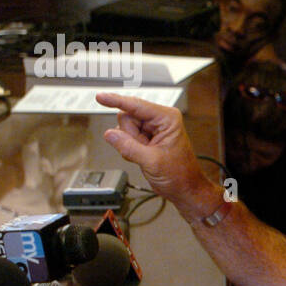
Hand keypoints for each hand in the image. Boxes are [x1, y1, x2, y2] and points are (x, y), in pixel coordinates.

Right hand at [96, 92, 217, 214]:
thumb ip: (128, 147)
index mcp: (167, 119)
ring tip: (146, 155)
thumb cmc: (179, 175)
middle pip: (127, 117)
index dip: (116, 101)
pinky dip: (130, 149)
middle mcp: (160, 120)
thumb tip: (110, 134)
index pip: (136, 105)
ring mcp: (152, 129)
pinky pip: (126, 138)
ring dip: (130, 144)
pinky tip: (143, 157)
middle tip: (144, 150)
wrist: (184, 189)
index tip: (101, 97)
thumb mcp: (152, 161)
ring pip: (124, 128)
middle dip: (129, 135)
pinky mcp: (146, 138)